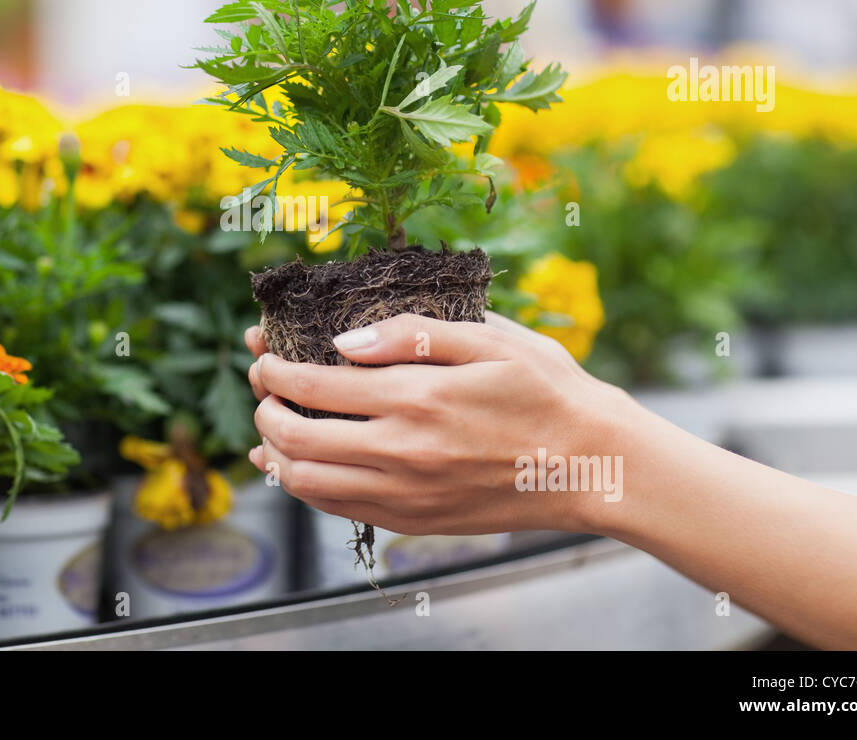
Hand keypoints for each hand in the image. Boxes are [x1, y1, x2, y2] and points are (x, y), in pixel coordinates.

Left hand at [244, 312, 643, 535]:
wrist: (594, 466)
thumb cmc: (548, 392)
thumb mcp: (490, 339)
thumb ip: (411, 334)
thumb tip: (342, 341)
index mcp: (418, 397)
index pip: (314, 385)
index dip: (274, 369)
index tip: (262, 354)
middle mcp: (403, 451)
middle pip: (295, 437)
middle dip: (263, 408)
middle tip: (262, 386)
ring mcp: (406, 494)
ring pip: (307, 482)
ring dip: (273, 453)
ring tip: (269, 429)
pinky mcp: (415, 522)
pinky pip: (338, 509)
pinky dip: (304, 487)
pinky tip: (297, 467)